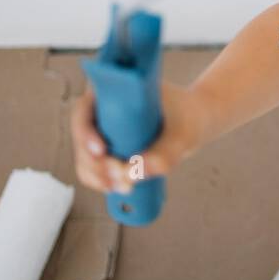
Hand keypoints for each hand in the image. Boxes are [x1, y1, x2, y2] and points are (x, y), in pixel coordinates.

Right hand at [70, 80, 205, 193]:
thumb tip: (137, 172)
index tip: (101, 151)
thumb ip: (166, 153)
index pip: (84, 110)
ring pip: (85, 156)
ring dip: (96, 175)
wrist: (196, 119)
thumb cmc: (188, 117)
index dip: (85, 132)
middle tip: (118, 177)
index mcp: (113, 91)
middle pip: (81, 137)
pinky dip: (101, 180)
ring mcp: (104, 129)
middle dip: (93, 162)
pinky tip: (116, 188)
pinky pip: (95, 166)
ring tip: (122, 187)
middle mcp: (103, 109)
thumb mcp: (182, 135)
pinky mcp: (111, 147)